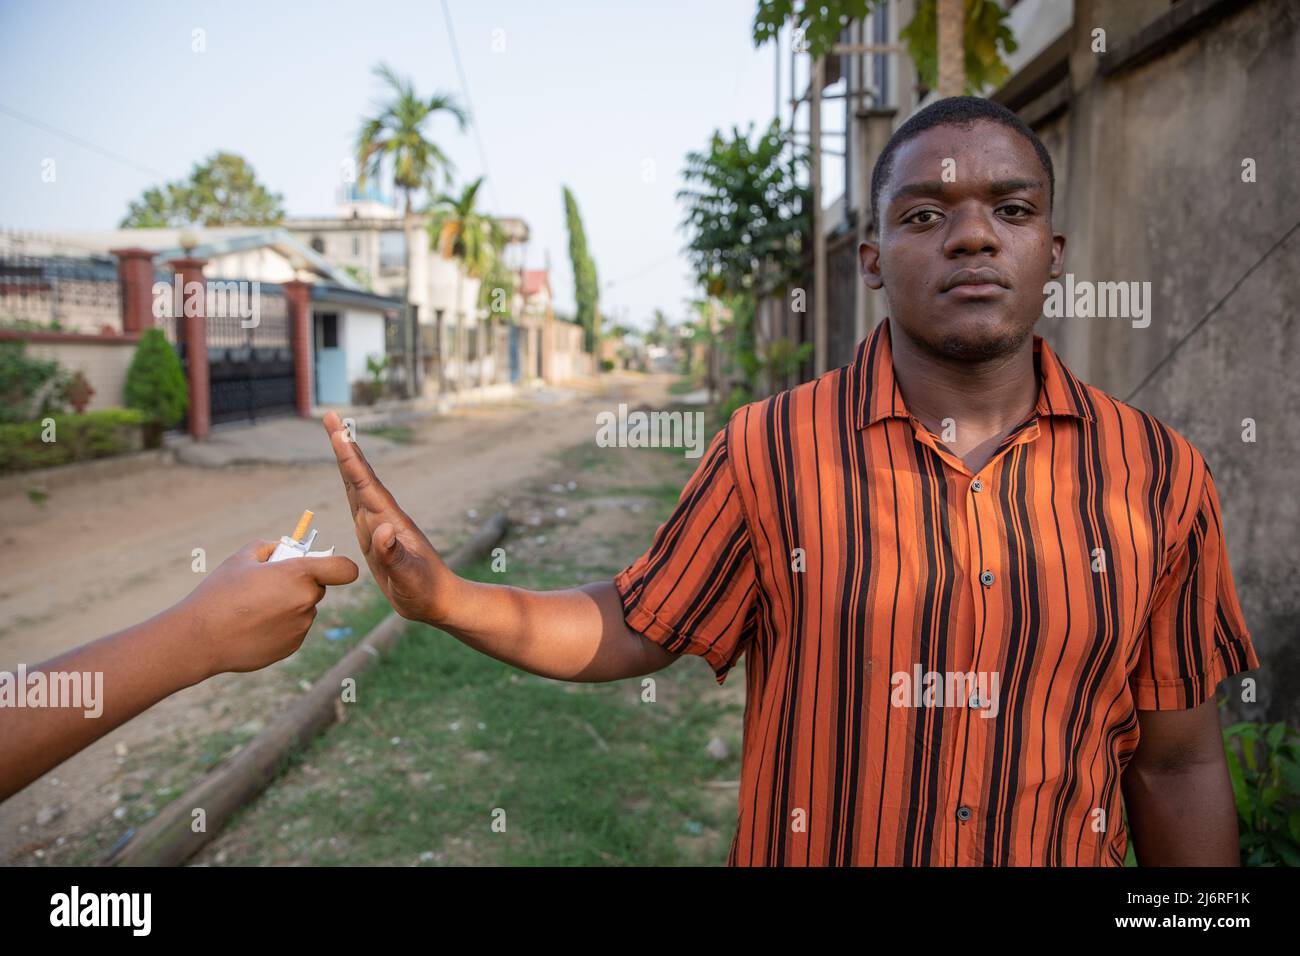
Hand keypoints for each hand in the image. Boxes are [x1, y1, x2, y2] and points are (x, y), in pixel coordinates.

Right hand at [179, 539, 358, 678]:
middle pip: (317, 588)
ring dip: (289, 606)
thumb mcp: (243, 558)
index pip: (344, 569)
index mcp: (299, 574)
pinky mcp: (292, 646)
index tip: (332, 568)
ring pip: (304, 610)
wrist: (200, 638)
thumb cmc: (220, 593)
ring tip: (255, 608)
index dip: (340, 567)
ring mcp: (301, 627)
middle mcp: (306, 601)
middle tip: (270, 585)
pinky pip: (294, 629)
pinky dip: (281, 626)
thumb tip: (287, 548)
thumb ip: (271, 547)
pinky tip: (254, 626)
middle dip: (301, 584)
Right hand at [322, 411, 455, 624]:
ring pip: (357, 488)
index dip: (349, 456)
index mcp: (390, 521)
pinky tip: (347, 481)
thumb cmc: (427, 592)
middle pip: (358, 476)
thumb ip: (395, 555)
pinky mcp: (376, 539)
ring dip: (346, 462)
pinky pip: (358, 507)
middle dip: (344, 447)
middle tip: (330, 418)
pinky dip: (349, 487)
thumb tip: (381, 530)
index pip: (365, 482)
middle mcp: (383, 517)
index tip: (338, 429)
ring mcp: (379, 527)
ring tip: (337, 438)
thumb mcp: (410, 577)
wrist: (439, 602)